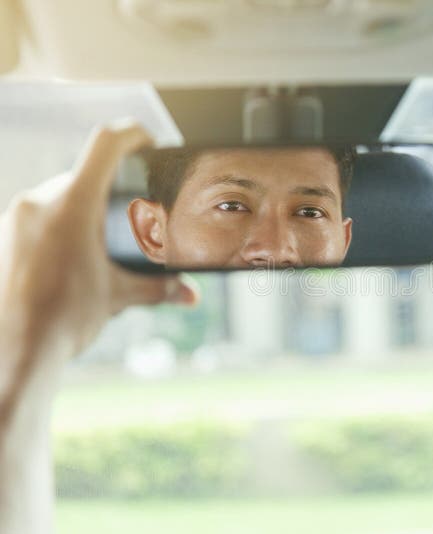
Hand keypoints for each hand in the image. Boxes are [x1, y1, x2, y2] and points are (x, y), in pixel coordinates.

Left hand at [0, 122, 197, 416]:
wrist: (15, 350)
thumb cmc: (64, 320)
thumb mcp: (119, 297)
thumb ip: (160, 288)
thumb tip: (190, 294)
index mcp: (74, 205)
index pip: (106, 143)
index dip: (133, 133)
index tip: (149, 142)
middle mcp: (40, 200)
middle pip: (84, 175)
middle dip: (109, 191)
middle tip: (130, 215)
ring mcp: (17, 216)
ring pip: (60, 196)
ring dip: (82, 212)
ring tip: (99, 246)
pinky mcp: (5, 234)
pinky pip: (38, 216)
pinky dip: (59, 228)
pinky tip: (71, 260)